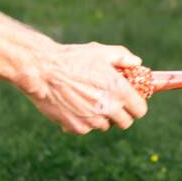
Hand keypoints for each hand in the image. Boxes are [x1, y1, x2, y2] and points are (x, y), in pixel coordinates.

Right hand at [19, 42, 148, 133]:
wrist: (41, 71)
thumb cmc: (72, 58)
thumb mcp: (100, 51)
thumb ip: (123, 57)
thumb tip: (137, 63)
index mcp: (119, 90)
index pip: (140, 110)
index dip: (136, 106)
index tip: (130, 102)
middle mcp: (109, 108)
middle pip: (126, 123)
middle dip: (121, 114)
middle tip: (111, 104)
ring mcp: (93, 120)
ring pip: (105, 126)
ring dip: (102, 118)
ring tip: (90, 102)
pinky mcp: (77, 127)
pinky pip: (86, 128)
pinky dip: (83, 120)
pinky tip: (74, 106)